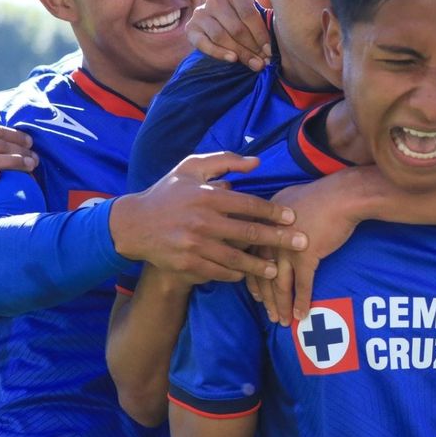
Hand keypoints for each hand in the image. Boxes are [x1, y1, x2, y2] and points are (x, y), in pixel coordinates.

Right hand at [109, 152, 307, 283]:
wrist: (133, 224)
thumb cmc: (168, 192)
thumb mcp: (191, 167)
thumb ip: (225, 161)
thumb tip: (257, 162)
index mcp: (206, 196)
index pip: (248, 204)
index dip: (274, 212)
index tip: (293, 217)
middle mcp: (202, 221)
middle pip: (248, 232)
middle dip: (279, 239)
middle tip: (302, 243)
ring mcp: (193, 245)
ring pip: (235, 258)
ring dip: (259, 265)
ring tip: (277, 269)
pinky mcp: (186, 264)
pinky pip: (218, 272)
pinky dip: (234, 274)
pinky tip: (247, 275)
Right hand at [186, 0, 271, 71]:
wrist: (219, 24)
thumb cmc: (246, 19)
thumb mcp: (257, 10)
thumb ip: (267, 12)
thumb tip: (282, 22)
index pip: (249, 13)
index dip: (261, 34)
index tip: (270, 51)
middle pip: (236, 27)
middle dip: (252, 47)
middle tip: (263, 62)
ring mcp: (201, 12)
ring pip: (221, 36)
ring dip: (240, 53)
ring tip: (253, 64)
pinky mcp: (191, 28)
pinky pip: (203, 43)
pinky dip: (218, 52)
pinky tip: (232, 59)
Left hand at [245, 172, 363, 324]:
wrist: (343, 196)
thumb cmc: (321, 196)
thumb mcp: (290, 201)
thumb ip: (278, 217)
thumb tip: (277, 227)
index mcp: (264, 225)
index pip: (252, 258)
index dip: (254, 280)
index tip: (256, 296)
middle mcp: (271, 238)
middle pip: (263, 275)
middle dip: (266, 299)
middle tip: (270, 315)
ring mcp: (286, 249)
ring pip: (280, 284)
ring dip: (281, 306)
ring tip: (283, 322)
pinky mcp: (305, 256)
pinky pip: (302, 285)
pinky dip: (302, 302)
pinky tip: (302, 315)